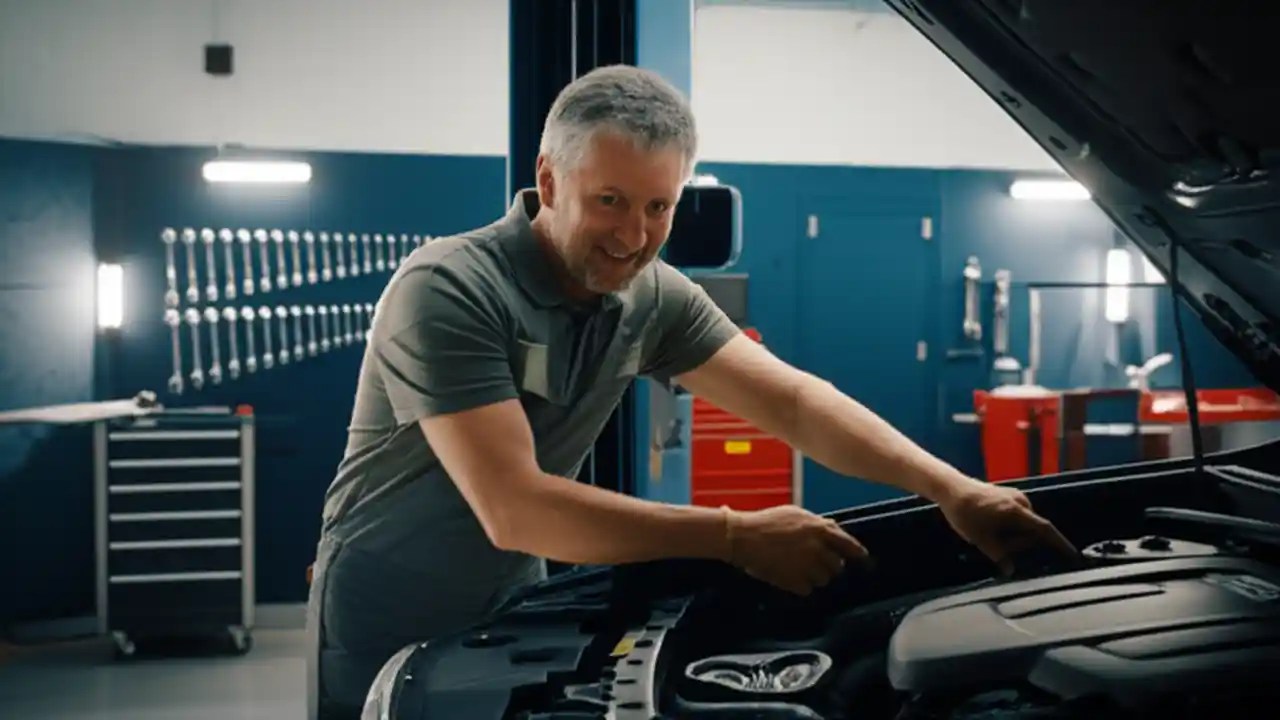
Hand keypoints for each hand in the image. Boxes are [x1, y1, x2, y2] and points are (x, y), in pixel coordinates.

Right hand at [726, 505, 869, 595]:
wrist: (742, 536)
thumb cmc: (767, 521)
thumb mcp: (795, 513)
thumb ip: (817, 523)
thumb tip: (833, 528)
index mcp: (819, 529)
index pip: (848, 544)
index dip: (858, 554)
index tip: (865, 561)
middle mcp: (817, 548)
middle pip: (837, 566)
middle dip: (829, 566)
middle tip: (816, 563)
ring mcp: (805, 566)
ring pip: (823, 580)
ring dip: (815, 576)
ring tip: (799, 568)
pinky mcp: (793, 581)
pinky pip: (807, 589)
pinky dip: (801, 585)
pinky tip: (789, 576)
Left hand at [939, 481, 1077, 574]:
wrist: (949, 488)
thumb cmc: (964, 513)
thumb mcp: (980, 539)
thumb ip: (998, 555)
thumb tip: (1010, 570)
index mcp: (1017, 510)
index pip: (1045, 529)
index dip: (1060, 544)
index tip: (1073, 555)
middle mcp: (1020, 500)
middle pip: (1032, 529)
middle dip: (1021, 543)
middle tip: (999, 550)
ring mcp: (1014, 495)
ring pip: (1024, 523)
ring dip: (1014, 535)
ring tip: (989, 536)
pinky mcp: (1007, 494)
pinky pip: (1016, 516)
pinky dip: (1010, 526)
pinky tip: (991, 529)